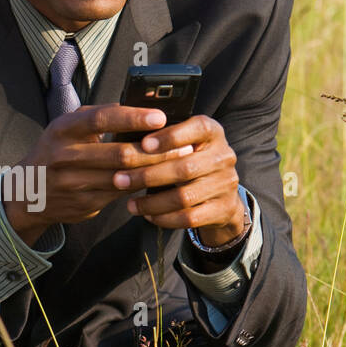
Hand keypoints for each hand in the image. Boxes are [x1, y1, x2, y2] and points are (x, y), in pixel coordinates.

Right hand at [2, 103, 193, 245]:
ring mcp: (73, 183)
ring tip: (179, 162)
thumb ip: (100, 116)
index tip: (160, 116)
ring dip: (155, 170)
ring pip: (124, 177)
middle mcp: (64, 155)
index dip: (132, 117)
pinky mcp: (83, 204)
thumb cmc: (58, 150)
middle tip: (183, 146)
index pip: (101, 119)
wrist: (28, 192)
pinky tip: (158, 179)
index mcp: (63, 129)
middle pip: (119, 153)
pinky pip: (120, 195)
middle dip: (156, 150)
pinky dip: (141, 186)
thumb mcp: (69, 127)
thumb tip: (142, 107)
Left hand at [121, 114, 245, 244]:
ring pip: (184, 197)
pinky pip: (189, 218)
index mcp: (213, 132)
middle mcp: (224, 156)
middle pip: (185, 168)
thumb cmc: (189, 159)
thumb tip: (125, 139)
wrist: (220, 193)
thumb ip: (162, 138)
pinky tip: (148, 215)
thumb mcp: (183, 142)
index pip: (198, 128)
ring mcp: (226, 184)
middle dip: (147, 175)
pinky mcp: (223, 209)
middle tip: (119, 180)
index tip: (143, 144)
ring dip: (152, 202)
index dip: (171, 137)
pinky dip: (165, 218)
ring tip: (130, 204)